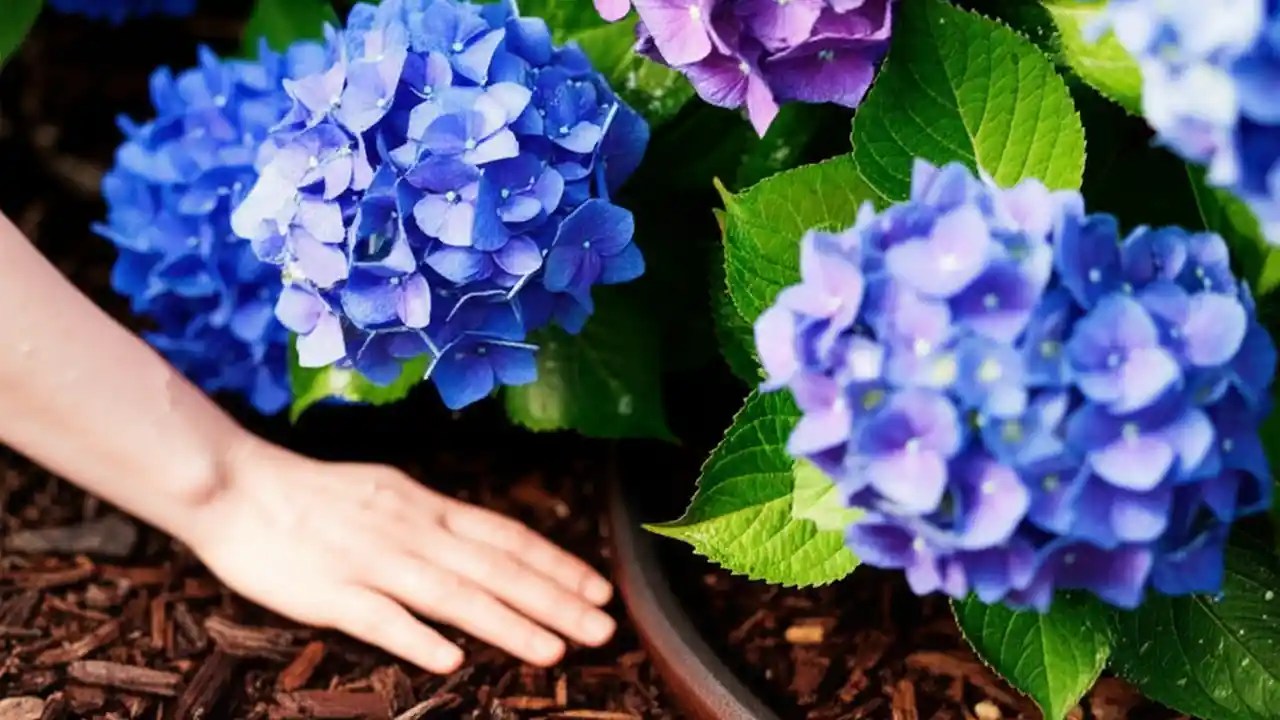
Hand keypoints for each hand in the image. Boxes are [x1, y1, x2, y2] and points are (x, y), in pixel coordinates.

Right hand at [181, 438, 616, 672]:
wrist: (235, 486)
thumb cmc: (314, 494)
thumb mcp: (389, 493)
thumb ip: (435, 522)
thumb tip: (484, 545)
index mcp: (426, 507)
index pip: (506, 536)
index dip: (556, 564)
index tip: (599, 589)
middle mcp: (410, 531)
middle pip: (494, 569)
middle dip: (554, 601)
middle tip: (602, 630)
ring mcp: (370, 561)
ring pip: (451, 595)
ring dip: (506, 624)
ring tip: (553, 651)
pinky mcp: (327, 592)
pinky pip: (378, 618)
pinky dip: (416, 637)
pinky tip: (452, 659)